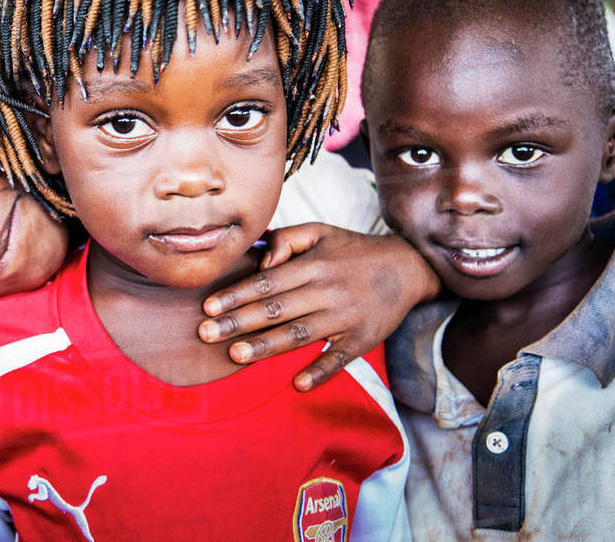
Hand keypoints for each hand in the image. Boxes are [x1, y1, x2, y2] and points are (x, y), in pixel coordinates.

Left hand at [198, 223, 439, 390]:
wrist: (408, 267)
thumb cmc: (353, 250)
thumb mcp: (320, 231)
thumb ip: (285, 240)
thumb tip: (261, 262)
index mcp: (313, 266)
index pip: (266, 282)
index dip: (236, 295)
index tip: (207, 307)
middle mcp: (327, 291)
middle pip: (276, 309)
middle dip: (238, 323)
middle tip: (206, 335)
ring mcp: (345, 318)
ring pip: (300, 335)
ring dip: (266, 346)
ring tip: (236, 355)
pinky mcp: (363, 339)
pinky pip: (340, 358)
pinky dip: (321, 371)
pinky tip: (298, 383)